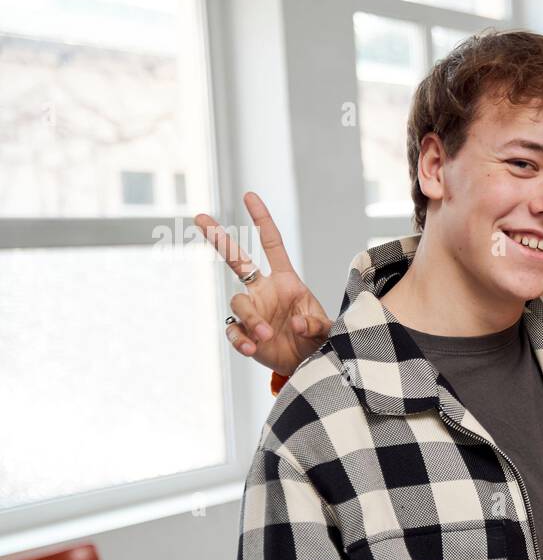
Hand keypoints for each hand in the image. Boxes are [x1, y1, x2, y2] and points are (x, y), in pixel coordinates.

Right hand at [197, 192, 331, 377]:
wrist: (307, 364)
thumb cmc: (317, 339)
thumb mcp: (325, 330)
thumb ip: (316, 325)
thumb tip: (296, 323)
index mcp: (286, 281)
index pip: (272, 244)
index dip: (261, 220)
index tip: (249, 196)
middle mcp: (263, 290)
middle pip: (236, 260)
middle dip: (218, 238)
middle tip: (200, 217)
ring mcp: (252, 311)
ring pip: (238, 303)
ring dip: (251, 318)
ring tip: (266, 334)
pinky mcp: (245, 332)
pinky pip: (234, 331)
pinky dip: (240, 338)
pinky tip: (252, 347)